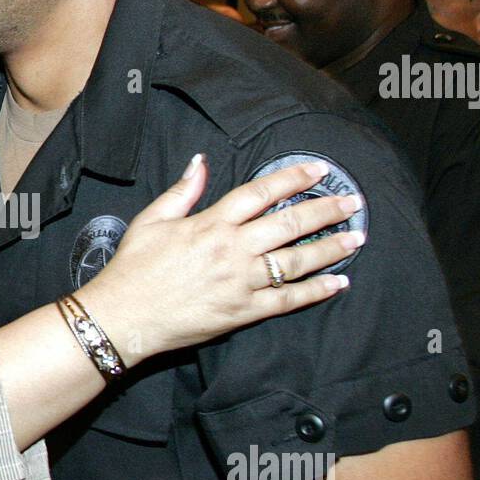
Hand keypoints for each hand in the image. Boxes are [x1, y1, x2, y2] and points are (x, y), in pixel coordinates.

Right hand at [79, 154, 360, 363]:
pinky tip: (339, 283)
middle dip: (325, 210)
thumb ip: (183, 191)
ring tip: (356, 238)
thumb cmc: (133, 268)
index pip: (261, 192)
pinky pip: (287, 300)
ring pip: (295, 261)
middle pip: (289, 223)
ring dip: (330, 248)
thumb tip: (200, 161)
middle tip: (353, 202)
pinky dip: (316, 291)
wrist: (123, 317)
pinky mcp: (243, 311)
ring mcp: (240, 282)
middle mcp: (231, 249)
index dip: (293, 177)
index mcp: (211, 223)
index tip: (319, 169)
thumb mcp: (152, 220)